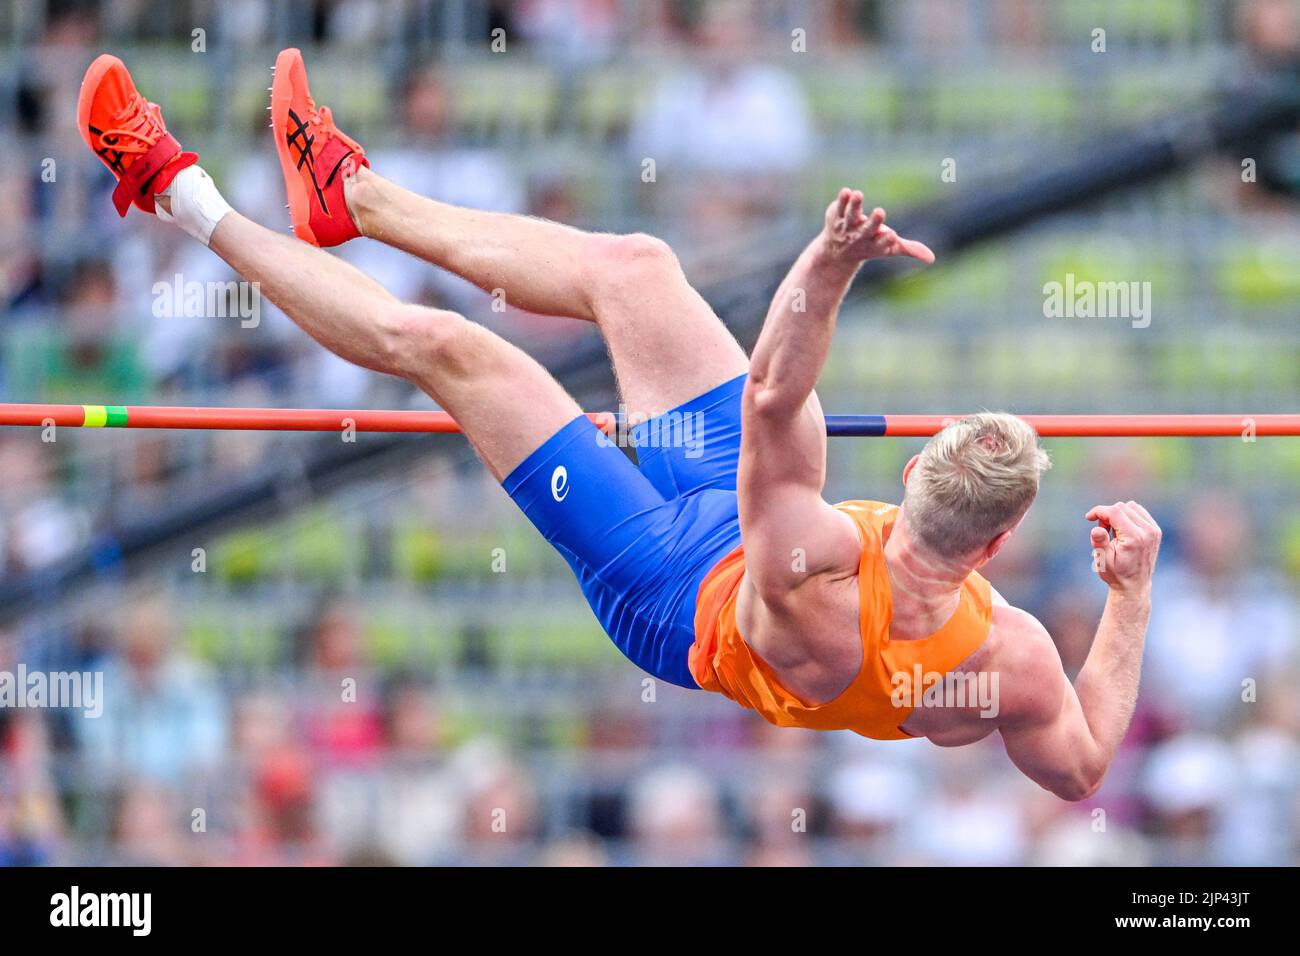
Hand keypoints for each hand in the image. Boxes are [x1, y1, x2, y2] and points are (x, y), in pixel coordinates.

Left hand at [819, 189, 934, 265]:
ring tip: (858, 194)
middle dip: (873, 222)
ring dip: (854, 206)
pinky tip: (846, 192)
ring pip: (850, 216)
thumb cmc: (869, 247)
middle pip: (867, 230)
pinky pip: (839, 207)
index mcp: (874, 246)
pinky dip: (842, 200)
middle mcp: (859, 237)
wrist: (836, 252)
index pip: (881, 245)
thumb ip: (910, 250)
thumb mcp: (889, 249)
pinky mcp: (836, 216)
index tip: (892, 236)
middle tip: (880, 212)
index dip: (886, 241)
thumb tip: (932, 259)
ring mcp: (846, 227)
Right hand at [1086, 501, 1161, 594]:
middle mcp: (1147, 532)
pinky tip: (1122, 528)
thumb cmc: (1115, 574)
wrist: (1134, 585)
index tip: (1088, 518)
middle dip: (1107, 515)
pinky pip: (1139, 511)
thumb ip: (1100, 543)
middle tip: (1102, 531)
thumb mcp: (1103, 561)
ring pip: (1131, 507)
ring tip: (1113, 531)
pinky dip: (1127, 515)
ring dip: (1117, 514)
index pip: (1115, 512)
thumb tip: (1097, 529)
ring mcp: (1154, 530)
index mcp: (1134, 539)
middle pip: (1122, 507)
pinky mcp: (1155, 530)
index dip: (1099, 511)